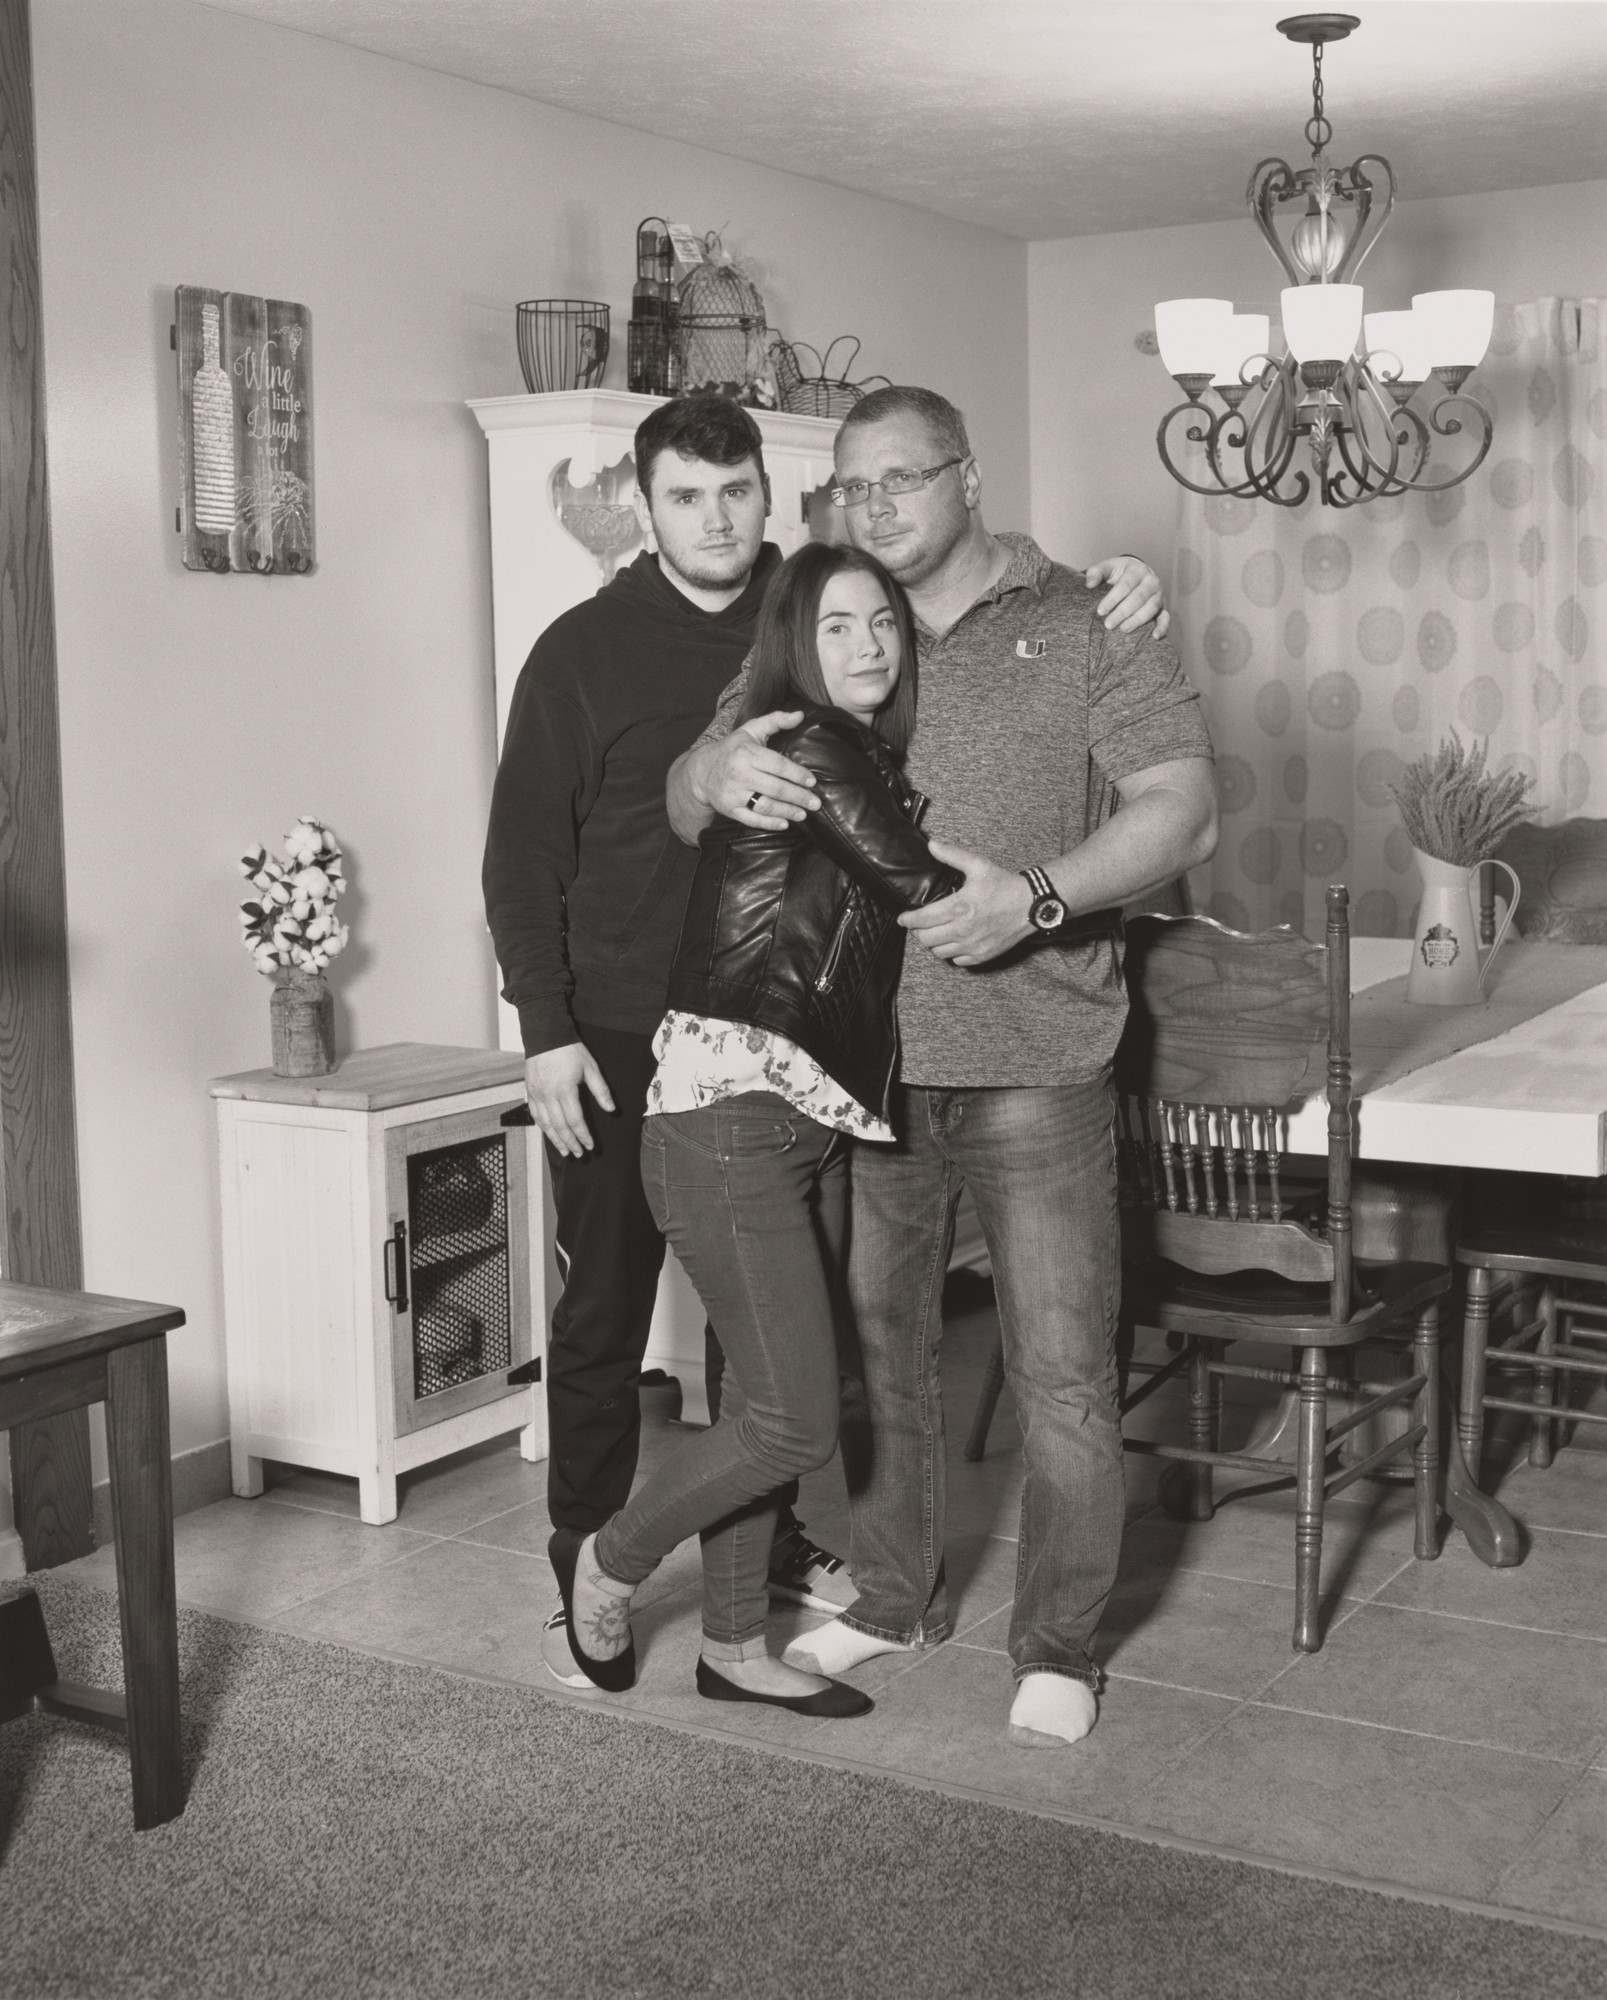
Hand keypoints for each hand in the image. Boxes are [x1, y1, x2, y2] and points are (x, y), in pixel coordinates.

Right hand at [525, 1042, 614, 1157]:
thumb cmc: (570, 1050)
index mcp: (565, 1090)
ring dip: (555, 1140)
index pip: (575, 1120)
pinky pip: (535, 1115)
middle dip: (570, 1142)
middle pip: (559, 1126)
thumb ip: (600, 1090)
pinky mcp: (530, 1091)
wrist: (545, 1035)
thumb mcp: (590, 1067)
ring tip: (565, 1151)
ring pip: (545, 1124)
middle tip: (578, 1154)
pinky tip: (549, 1134)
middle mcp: (548, 1095)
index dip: (583, 1135)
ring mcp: (537, 1094)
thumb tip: (611, 1109)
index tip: (590, 1146)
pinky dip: (543, 1127)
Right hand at [695, 710, 818, 829]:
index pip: (778, 765)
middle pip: (775, 788)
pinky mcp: (730, 809)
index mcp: (747, 753)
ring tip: (803, 813)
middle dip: (798, 796)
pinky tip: (785, 823)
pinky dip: (770, 823)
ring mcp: (734, 793)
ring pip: (766, 805)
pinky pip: (752, 819)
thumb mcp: (751, 730)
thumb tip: (800, 715)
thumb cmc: (732, 749)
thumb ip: (776, 720)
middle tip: (815, 803)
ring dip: (787, 811)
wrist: (701, 771)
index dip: (797, 774)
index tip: (812, 781)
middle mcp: (740, 774)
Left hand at [898, 839, 1033, 966]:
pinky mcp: (982, 955)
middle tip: (920, 924)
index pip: (922, 920)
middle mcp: (963, 930)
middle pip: (926, 939)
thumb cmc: (1005, 885)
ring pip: (938, 952)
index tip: (903, 918)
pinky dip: (951, 952)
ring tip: (935, 932)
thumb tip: (932, 845)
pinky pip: (956, 961)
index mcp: (959, 907)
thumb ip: (953, 855)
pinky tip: (953, 941)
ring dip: (933, 943)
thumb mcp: (978, 865)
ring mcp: (973, 945)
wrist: (1032, 905)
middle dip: (918, 931)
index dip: (907, 920)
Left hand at [1086, 556, 1169, 638]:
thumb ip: (1096, 572)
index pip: (1126, 584)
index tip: (1100, 611)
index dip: (1113, 598)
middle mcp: (1151, 581)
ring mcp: (1159, 595)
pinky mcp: (1162, 608)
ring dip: (1137, 620)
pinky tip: (1155, 637)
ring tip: (1123, 629)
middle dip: (1123, 612)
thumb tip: (1089, 584)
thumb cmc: (1118, 573)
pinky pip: (1165, 618)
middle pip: (1138, 598)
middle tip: (1108, 625)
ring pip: (1151, 608)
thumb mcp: (1107, 568)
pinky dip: (1162, 627)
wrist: (1136, 574)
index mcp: (1137, 570)